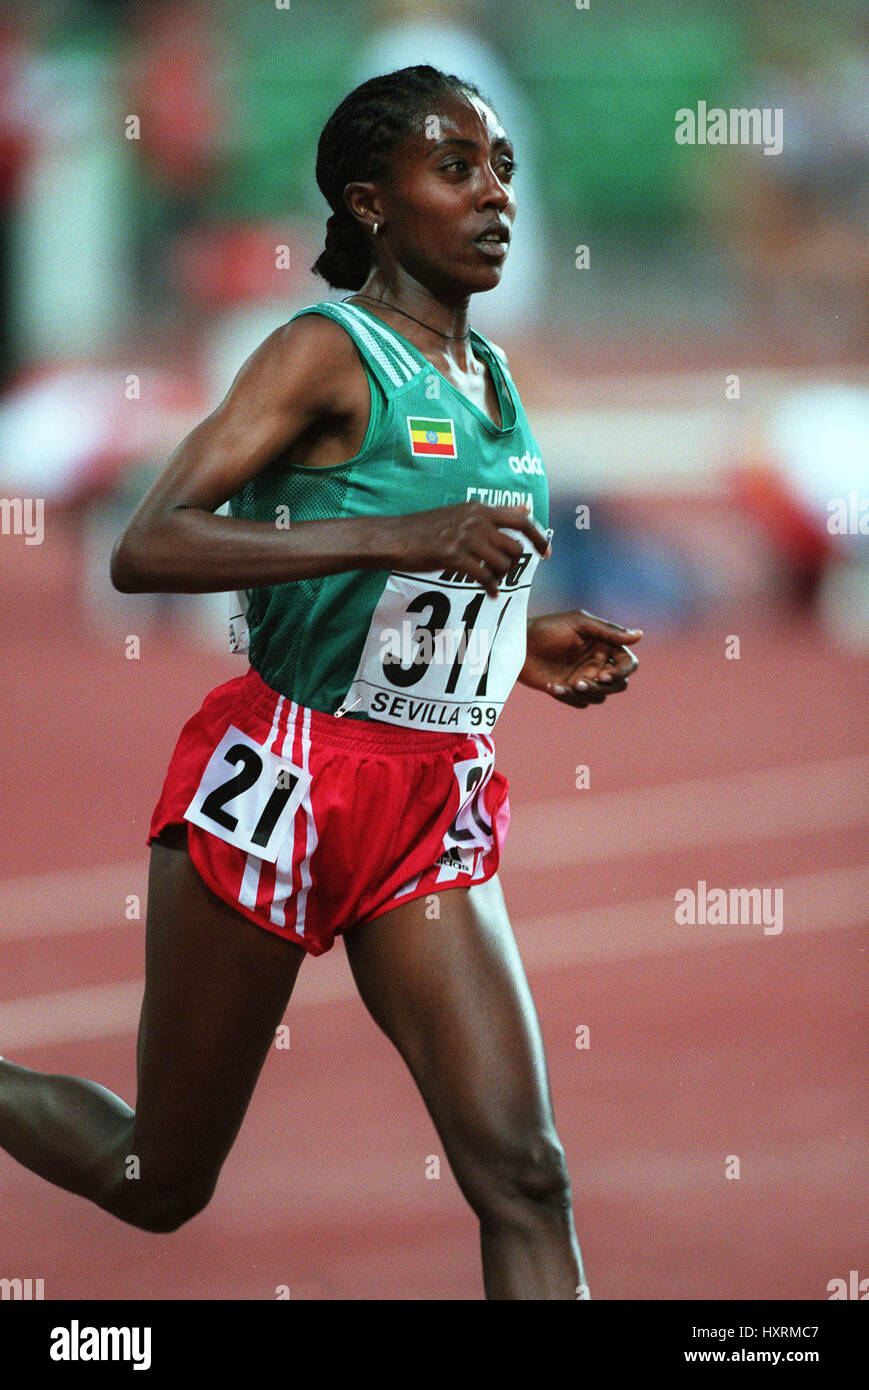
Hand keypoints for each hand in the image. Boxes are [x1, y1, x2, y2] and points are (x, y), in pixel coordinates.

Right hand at [382, 502, 549, 598]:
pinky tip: (489, 594)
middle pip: (514, 547)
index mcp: (479, 509)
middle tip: (503, 573)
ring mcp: (465, 538)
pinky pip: (484, 577)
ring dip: (501, 577)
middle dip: (513, 564)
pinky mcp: (453, 556)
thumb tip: (525, 509)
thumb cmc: (425, 528)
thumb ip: (492, 513)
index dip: (538, 538)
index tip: (546, 553)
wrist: (394, 537)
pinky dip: (491, 588)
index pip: (521, 521)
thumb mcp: (461, 513)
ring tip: (492, 581)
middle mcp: (475, 521)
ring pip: (502, 563)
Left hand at [519, 609, 642, 706]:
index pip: (627, 663)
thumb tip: (640, 635)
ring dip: (584, 693)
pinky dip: (568, 697)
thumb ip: (609, 631)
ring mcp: (584, 678)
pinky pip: (581, 703)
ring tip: (561, 684)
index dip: (621, 672)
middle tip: (580, 683)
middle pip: (619, 684)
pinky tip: (551, 685)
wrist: (517, 644)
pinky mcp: (569, 690)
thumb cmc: (548, 629)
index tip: (603, 676)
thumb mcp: (579, 624)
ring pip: (601, 697)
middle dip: (602, 687)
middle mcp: (598, 663)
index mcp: (604, 645)